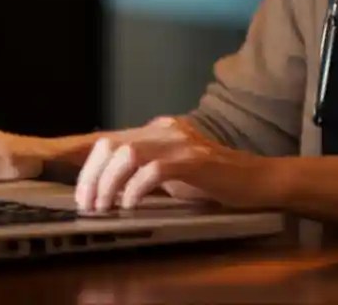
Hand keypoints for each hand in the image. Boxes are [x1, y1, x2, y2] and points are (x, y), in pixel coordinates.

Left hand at [75, 116, 279, 211]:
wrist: (257, 180)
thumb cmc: (214, 181)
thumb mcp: (171, 172)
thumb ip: (142, 171)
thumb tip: (106, 187)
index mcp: (155, 130)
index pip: (109, 140)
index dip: (87, 165)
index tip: (80, 192)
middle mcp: (163, 130)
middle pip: (112, 144)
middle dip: (93, 176)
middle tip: (88, 204)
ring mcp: (179, 143)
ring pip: (128, 154)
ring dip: (109, 183)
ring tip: (104, 206)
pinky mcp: (194, 160)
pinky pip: (154, 170)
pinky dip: (136, 188)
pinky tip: (130, 205)